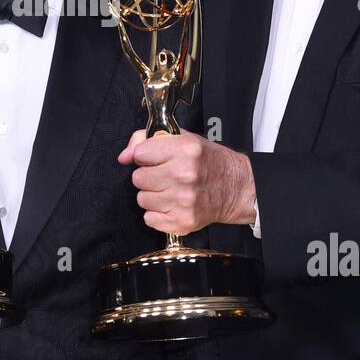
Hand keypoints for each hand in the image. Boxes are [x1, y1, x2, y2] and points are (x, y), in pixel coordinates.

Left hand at [118, 130, 256, 234]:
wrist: (236, 187)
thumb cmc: (208, 162)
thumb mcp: (183, 138)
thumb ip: (147, 139)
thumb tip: (124, 157)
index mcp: (185, 150)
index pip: (140, 154)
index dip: (145, 156)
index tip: (155, 158)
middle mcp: (184, 175)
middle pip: (138, 178)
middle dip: (148, 176)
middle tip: (165, 175)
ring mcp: (184, 200)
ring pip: (142, 199)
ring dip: (153, 195)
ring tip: (170, 190)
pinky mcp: (182, 221)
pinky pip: (149, 218)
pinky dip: (157, 213)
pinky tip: (172, 204)